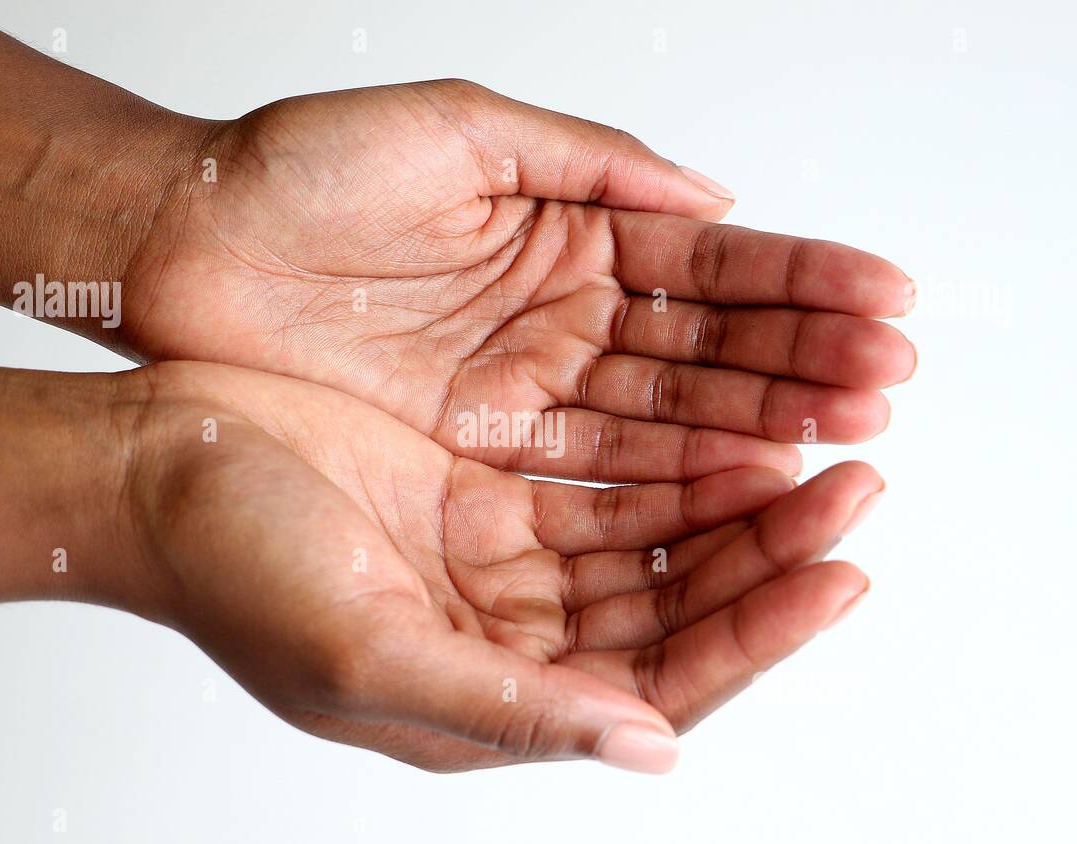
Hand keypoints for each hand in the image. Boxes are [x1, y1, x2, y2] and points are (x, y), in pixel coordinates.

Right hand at [118, 361, 883, 771]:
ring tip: (822, 455)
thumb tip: (646, 747)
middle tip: (854, 492)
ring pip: (658, 545)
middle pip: (678, 611)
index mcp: (490, 699)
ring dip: (738, 507)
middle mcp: (511, 635)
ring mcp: (503, 559)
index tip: (836, 576)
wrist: (157, 463)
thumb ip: (510, 708)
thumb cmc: (234, 567)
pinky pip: (611, 485)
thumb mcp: (367, 654)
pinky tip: (732, 436)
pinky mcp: (490, 489)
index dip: (756, 636)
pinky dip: (676, 466)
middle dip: (771, 560)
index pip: (659, 684)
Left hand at [124, 80, 916, 481]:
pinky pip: (593, 465)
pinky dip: (670, 476)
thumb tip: (711, 199)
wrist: (187, 249)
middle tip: (890, 382)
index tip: (886, 299)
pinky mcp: (482, 447)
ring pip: (666, 415)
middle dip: (802, 363)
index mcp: (568, 229)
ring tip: (847, 436)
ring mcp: (528, 387)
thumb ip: (591, 164)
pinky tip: (746, 479)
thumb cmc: (302, 174)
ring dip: (759, 425)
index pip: (708, 266)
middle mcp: (561, 316)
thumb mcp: (458, 131)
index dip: (801, 281)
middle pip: (706, 350)